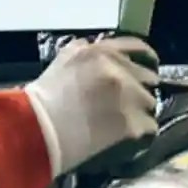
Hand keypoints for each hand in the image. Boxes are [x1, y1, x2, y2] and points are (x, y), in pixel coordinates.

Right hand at [23, 36, 158, 174]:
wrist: (38, 131)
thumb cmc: (44, 99)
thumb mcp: (63, 59)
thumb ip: (85, 50)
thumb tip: (97, 49)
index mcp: (102, 52)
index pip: (138, 48)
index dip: (147, 59)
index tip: (150, 68)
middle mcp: (120, 70)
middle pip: (148, 79)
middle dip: (139, 91)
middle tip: (124, 106)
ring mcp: (130, 97)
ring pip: (149, 104)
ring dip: (139, 114)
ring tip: (119, 126)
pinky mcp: (134, 125)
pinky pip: (149, 129)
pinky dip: (139, 136)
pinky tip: (122, 140)